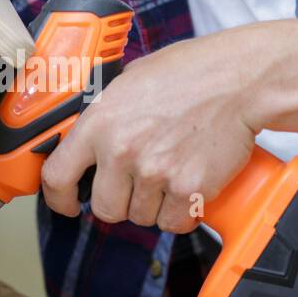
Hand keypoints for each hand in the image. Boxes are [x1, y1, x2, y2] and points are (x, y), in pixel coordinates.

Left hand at [40, 30, 259, 231]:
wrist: (240, 81)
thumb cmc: (192, 73)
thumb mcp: (131, 81)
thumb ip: (106, 114)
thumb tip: (90, 140)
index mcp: (99, 122)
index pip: (57, 175)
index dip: (59, 198)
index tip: (68, 203)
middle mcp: (121, 150)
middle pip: (105, 207)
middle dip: (122, 201)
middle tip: (143, 181)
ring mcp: (154, 172)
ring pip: (141, 216)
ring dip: (156, 203)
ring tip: (175, 169)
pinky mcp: (187, 189)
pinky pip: (174, 222)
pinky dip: (184, 212)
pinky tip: (192, 183)